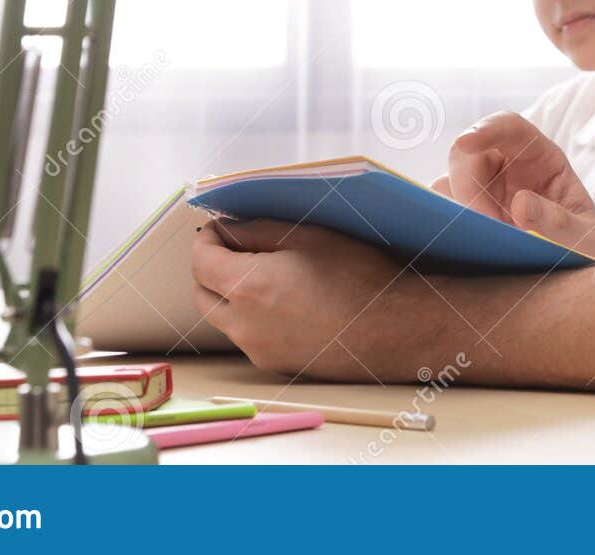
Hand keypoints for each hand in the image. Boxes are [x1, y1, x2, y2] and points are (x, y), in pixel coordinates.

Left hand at [190, 218, 422, 378]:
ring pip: (224, 319)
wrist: (393, 329)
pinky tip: (285, 304)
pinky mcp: (275, 365)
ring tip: (264, 276)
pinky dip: (252, 318)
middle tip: (235, 249)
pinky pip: (248, 337)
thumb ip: (258, 231)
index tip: (219, 228)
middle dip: (211, 268)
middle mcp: (244, 324)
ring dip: (230, 295)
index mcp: (248, 287)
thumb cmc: (358, 277)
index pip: (200, 262)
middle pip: (203, 294)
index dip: (206, 240)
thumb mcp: (309, 237)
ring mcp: (258, 350)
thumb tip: (227, 230)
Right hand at [438, 111, 594, 259]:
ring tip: (485, 243)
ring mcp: (483, 189)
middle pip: (469, 153)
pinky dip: (446, 224)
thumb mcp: (582, 240)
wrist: (571, 283)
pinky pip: (442, 209)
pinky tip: (467, 245)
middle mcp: (507, 166)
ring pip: (449, 181)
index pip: (509, 127)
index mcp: (541, 157)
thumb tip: (521, 204)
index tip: (466, 142)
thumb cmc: (582, 253)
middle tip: (485, 226)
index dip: (487, 128)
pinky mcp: (467, 214)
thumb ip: (559, 223)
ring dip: (457, 209)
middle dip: (468, 186)